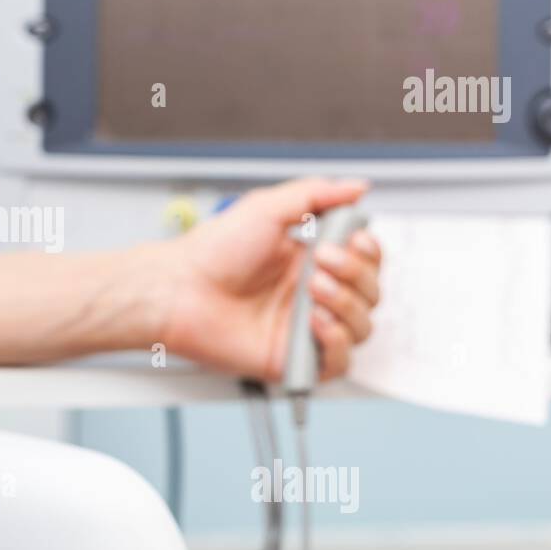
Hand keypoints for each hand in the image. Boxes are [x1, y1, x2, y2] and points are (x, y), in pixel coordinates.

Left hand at [153, 178, 380, 381]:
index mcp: (308, 260)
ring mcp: (304, 329)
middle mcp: (311, 296)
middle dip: (357, 274)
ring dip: (348, 304)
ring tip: (314, 288)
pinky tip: (314, 321)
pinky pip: (338, 362)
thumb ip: (316, 194)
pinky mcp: (293, 360)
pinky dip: (336, 341)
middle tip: (323, 259)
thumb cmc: (212, 252)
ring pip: (362, 326)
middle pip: (370, 293)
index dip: (369, 253)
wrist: (179, 289)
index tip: (356, 240)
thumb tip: (358, 187)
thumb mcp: (266, 208)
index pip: (365, 262)